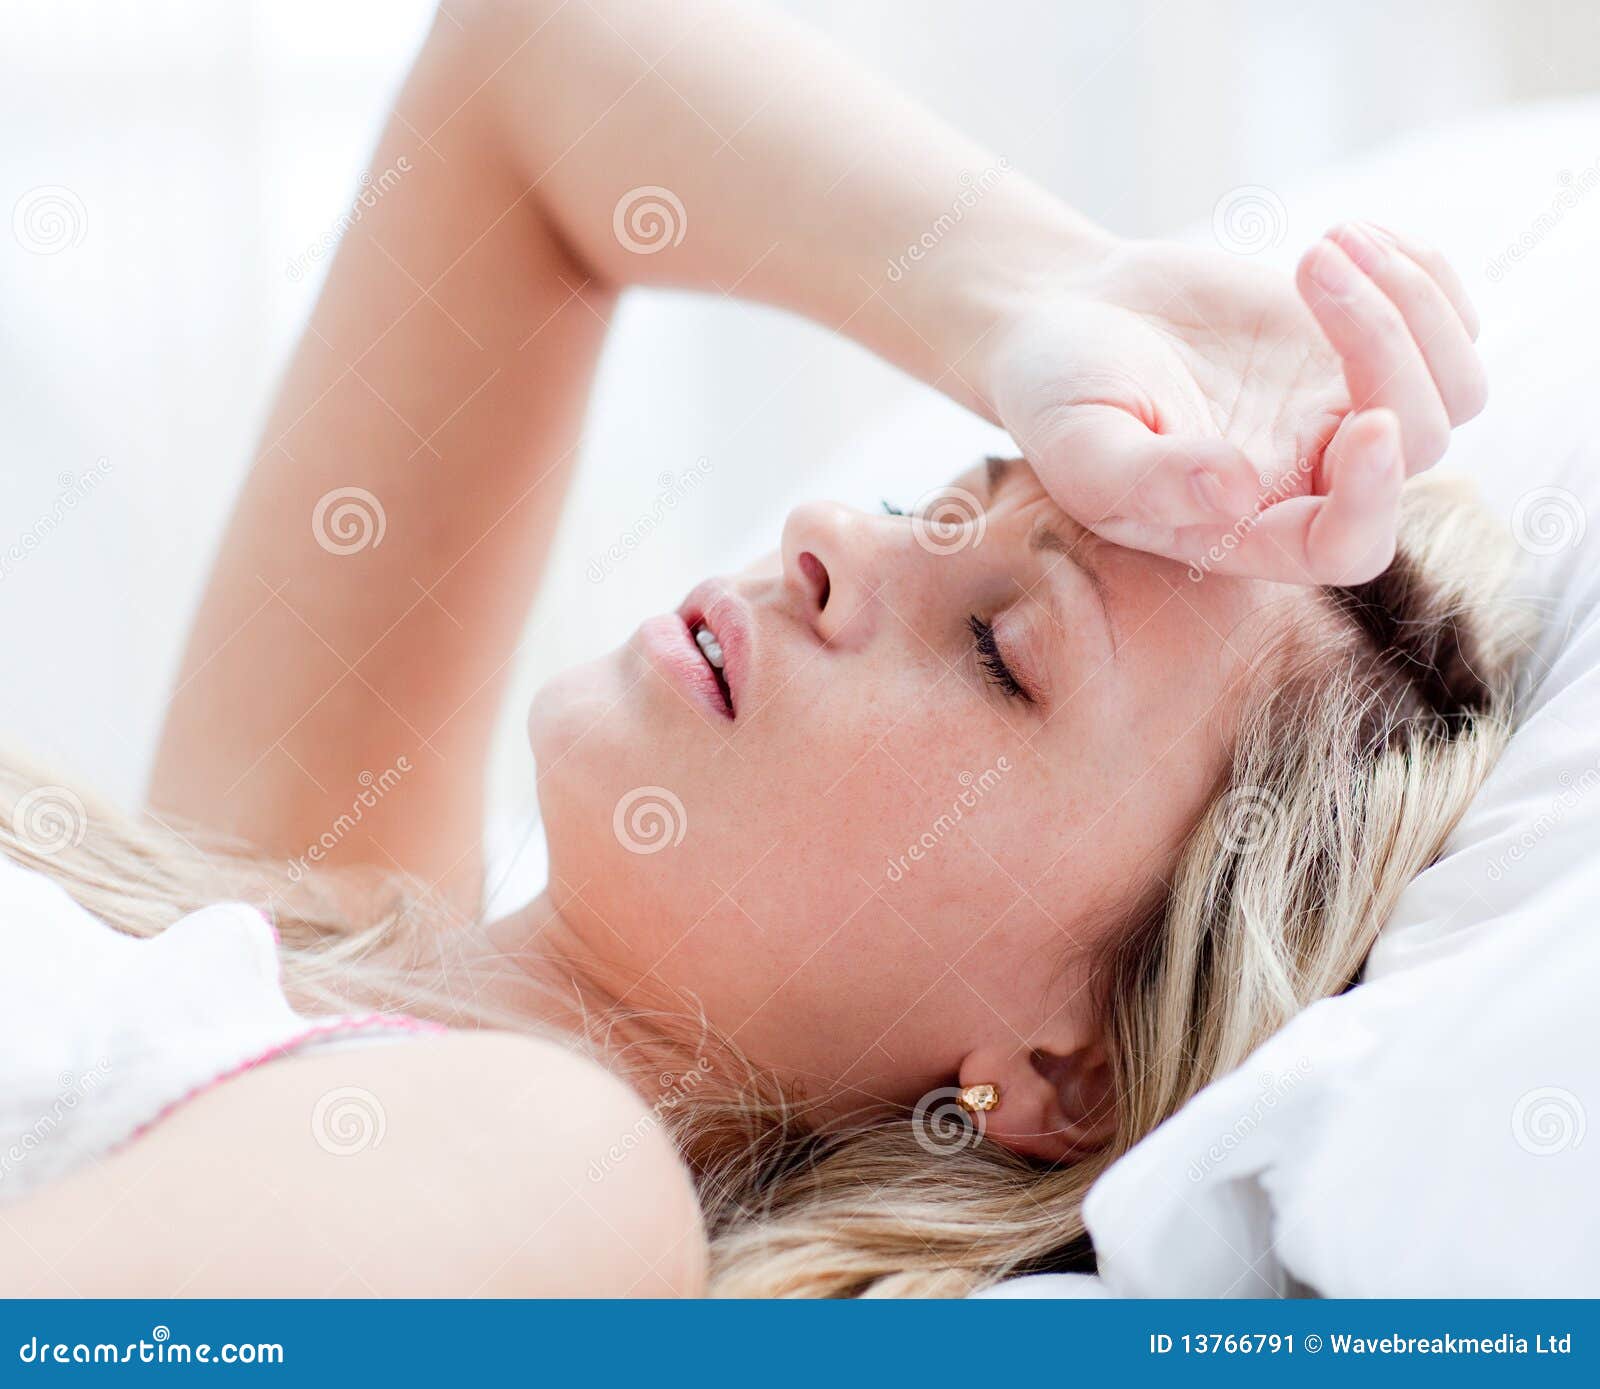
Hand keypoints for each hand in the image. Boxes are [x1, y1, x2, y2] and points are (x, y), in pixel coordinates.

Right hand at [982, 223, 1484, 583]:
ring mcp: (1343, 411)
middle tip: (1312, 262)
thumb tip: (1235, 493)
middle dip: (1388, 348)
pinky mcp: (1357, 345)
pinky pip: (1449, 320)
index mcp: (1246, 529)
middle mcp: (1312, 481)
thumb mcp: (1080, 444)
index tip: (1368, 423)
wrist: (1066, 320)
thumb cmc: (1059, 397)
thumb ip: (1148, 479)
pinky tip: (1345, 236)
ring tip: (1327, 243)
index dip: (1374, 499)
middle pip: (1420, 444)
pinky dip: (1421, 271)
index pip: (1347, 544)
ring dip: (1413, 303)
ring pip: (1454, 386)